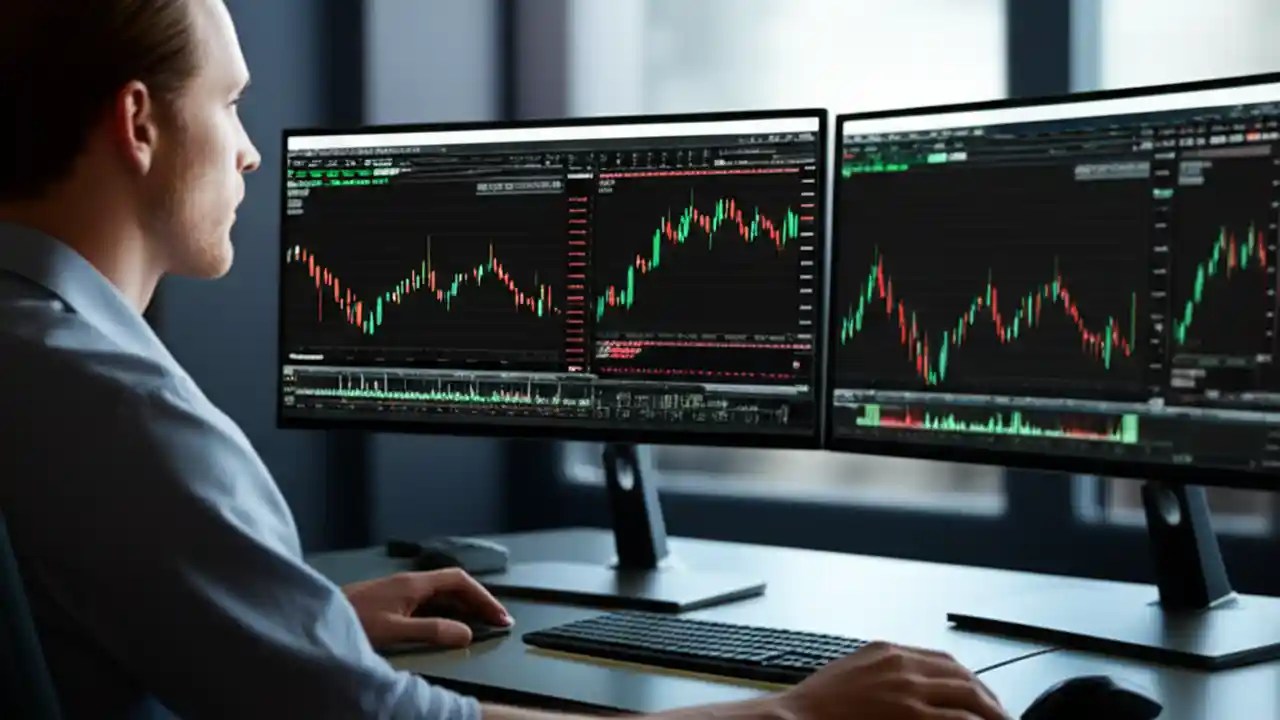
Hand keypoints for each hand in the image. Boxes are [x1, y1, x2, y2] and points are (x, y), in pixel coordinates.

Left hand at [343, 568, 512, 648]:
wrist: (315, 618)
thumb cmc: (351, 620)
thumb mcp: (394, 630)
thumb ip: (432, 631)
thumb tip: (464, 633)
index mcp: (413, 583)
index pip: (459, 581)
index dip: (483, 597)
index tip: (498, 615)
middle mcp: (410, 582)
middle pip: (454, 586)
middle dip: (479, 602)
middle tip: (497, 622)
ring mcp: (401, 590)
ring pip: (442, 594)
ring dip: (464, 607)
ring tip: (480, 625)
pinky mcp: (392, 600)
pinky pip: (429, 602)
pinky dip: (447, 611)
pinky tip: (449, 625)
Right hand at [778, 642, 1009, 719]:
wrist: (795, 717)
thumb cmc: (815, 705)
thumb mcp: (851, 674)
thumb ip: (881, 675)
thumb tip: (905, 689)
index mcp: (888, 651)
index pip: (943, 660)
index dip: (969, 679)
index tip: (979, 696)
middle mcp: (902, 664)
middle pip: (962, 676)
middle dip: (987, 697)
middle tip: (1000, 716)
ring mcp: (908, 689)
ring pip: (967, 695)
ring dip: (990, 712)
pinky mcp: (910, 714)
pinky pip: (957, 719)